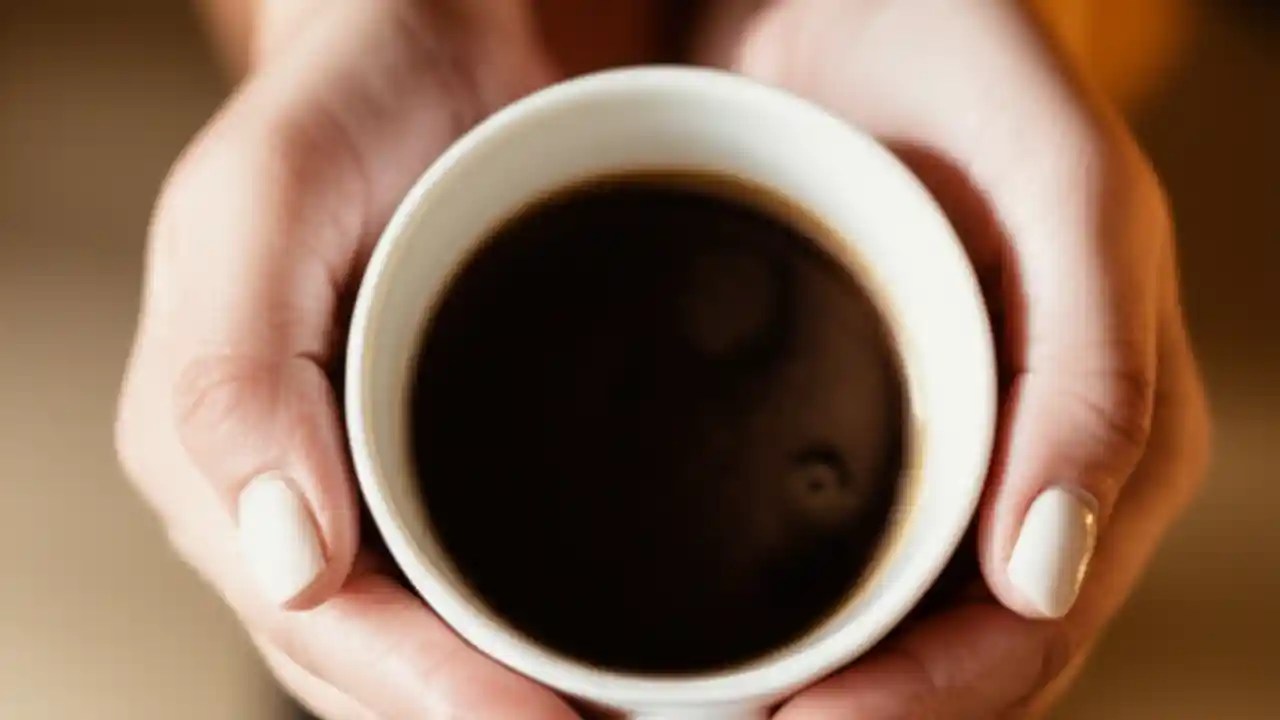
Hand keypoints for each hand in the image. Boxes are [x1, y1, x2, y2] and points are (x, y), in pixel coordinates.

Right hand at [115, 2, 578, 716]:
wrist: (420, 51)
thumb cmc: (337, 105)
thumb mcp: (261, 198)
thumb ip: (235, 367)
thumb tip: (282, 560)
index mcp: (214, 453)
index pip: (316, 623)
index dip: (427, 696)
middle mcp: (287, 490)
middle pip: (375, 659)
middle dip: (480, 717)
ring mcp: (363, 483)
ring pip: (426, 639)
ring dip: (511, 695)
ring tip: (625, 714)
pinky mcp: (433, 462)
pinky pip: (473, 577)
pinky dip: (533, 632)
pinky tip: (607, 650)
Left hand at [690, 0, 1209, 715]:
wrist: (857, 13)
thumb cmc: (974, 69)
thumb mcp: (1068, 190)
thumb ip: (1092, 369)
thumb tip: (1043, 572)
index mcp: (1108, 434)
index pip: (1032, 632)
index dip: (929, 704)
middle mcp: (1028, 467)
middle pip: (964, 658)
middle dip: (869, 717)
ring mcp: (947, 456)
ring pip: (900, 632)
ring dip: (821, 693)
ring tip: (705, 714)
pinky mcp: (871, 432)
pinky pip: (843, 564)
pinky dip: (790, 624)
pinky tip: (712, 645)